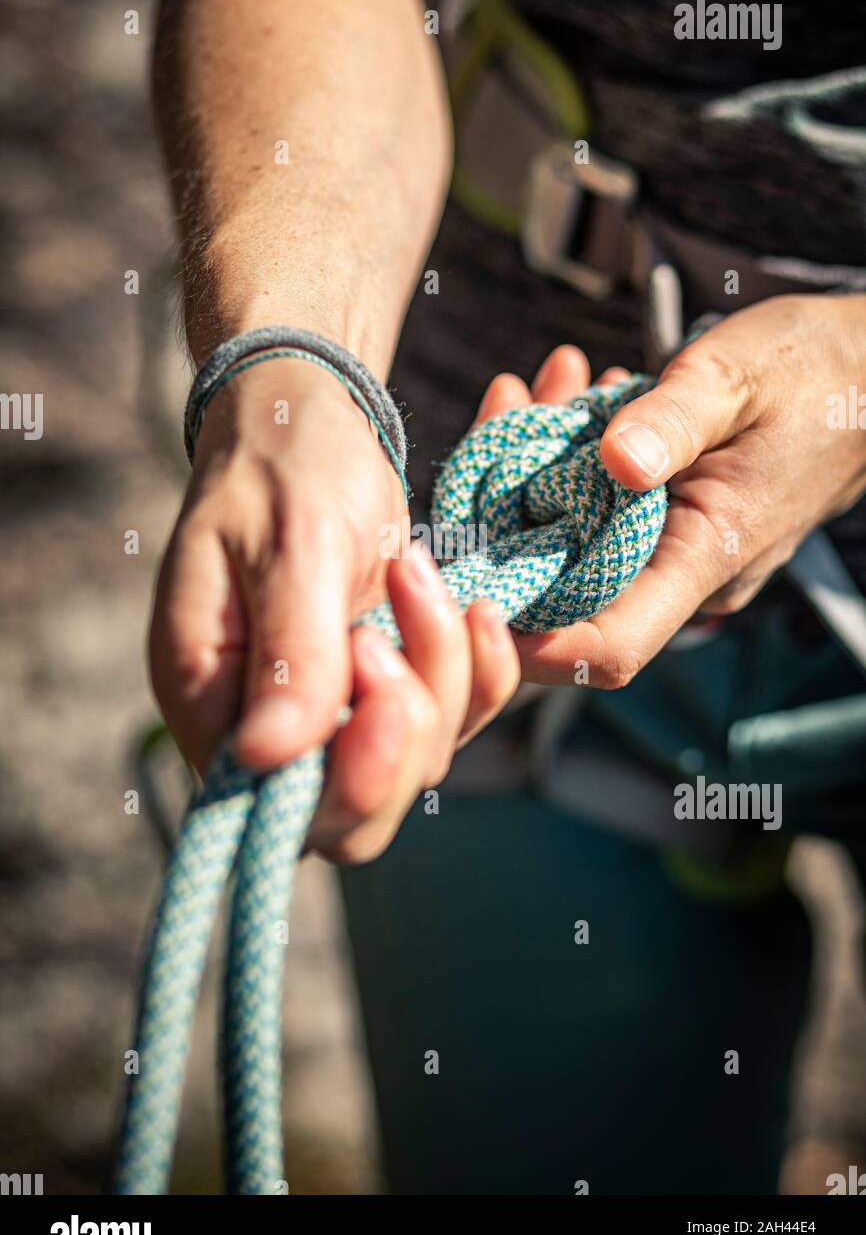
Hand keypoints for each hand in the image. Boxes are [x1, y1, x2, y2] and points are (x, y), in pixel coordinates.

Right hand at [149, 355, 519, 862]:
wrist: (308, 420)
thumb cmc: (281, 466)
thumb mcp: (290, 544)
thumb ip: (290, 651)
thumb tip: (266, 757)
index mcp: (209, 696)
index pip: (277, 805)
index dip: (349, 775)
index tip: (387, 679)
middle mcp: (265, 723)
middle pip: (356, 813)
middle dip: (408, 728)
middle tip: (403, 623)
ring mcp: (330, 711)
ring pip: (417, 761)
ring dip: (444, 674)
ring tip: (417, 574)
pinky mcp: (384, 688)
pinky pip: (451, 717)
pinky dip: (476, 669)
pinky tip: (472, 607)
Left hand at [483, 296, 865, 687]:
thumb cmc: (813, 370)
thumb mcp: (738, 375)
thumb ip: (673, 419)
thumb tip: (612, 461)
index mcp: (705, 555)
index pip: (608, 646)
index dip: (528, 640)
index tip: (462, 587)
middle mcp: (685, 575)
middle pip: (565, 587)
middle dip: (510, 511)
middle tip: (507, 406)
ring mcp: (673, 555)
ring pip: (573, 541)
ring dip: (536, 469)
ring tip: (547, 384)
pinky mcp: (665, 527)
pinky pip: (595, 512)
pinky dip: (569, 461)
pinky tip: (573, 398)